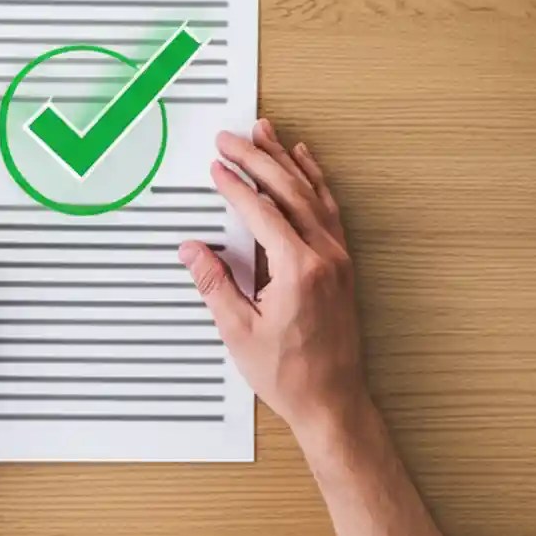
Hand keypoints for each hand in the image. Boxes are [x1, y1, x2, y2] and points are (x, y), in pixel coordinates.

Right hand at [178, 119, 365, 448]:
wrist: (333, 401)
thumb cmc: (290, 374)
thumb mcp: (239, 332)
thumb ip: (215, 285)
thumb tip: (192, 251)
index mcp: (298, 270)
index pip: (261, 212)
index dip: (235, 186)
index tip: (216, 167)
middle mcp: (324, 257)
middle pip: (288, 191)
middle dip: (257, 159)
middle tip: (232, 138)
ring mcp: (338, 258)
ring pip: (312, 194)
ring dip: (287, 161)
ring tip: (267, 134)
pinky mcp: (343, 265)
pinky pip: (329, 210)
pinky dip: (316, 182)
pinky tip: (306, 165)